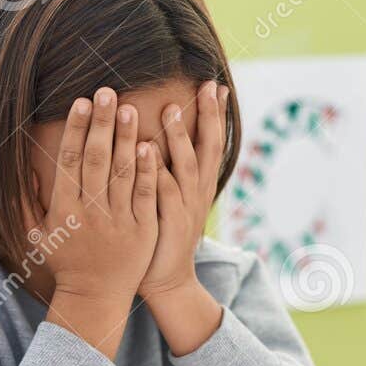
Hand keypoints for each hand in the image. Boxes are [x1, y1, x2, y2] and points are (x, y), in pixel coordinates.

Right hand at [26, 88, 158, 358]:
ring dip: (126, 138)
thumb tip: (21, 169)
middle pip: (96, 159)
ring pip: (122, 172)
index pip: (70, 161)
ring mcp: (117, 221)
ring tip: (131, 108)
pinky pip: (144, 194)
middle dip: (102, 123)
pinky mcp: (142, 230)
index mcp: (64, 209)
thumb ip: (27, 202)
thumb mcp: (38, 234)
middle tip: (108, 91)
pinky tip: (151, 145)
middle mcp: (89, 212)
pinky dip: (147, 170)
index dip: (77, 129)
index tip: (82, 102)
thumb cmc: (66, 262)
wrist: (95, 298)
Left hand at [138, 80, 227, 299]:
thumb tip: (158, 139)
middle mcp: (199, 193)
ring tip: (170, 108)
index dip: (217, 115)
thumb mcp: (172, 200)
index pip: (213, 143)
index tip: (218, 85)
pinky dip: (157, 171)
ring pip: (187, 167)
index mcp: (201, 185)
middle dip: (210, 117)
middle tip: (209, 86)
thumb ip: (170, 171)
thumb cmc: (163, 235)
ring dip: (179, 137)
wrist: (167, 280)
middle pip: (210, 148)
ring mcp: (187, 208)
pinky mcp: (170, 223)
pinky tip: (147, 150)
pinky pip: (164, 193)